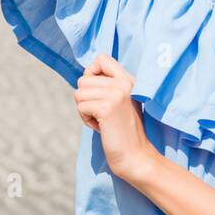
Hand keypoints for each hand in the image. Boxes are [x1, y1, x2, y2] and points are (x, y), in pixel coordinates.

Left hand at [74, 53, 155, 179]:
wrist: (136, 156)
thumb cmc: (123, 132)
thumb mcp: (120, 102)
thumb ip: (107, 87)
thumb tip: (83, 78)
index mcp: (128, 80)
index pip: (102, 59)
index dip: (91, 73)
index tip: (96, 92)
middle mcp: (124, 83)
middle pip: (83, 79)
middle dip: (85, 98)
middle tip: (101, 113)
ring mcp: (116, 94)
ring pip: (79, 93)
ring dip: (84, 110)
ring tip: (102, 120)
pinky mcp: (107, 108)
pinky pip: (81, 106)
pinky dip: (86, 119)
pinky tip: (101, 127)